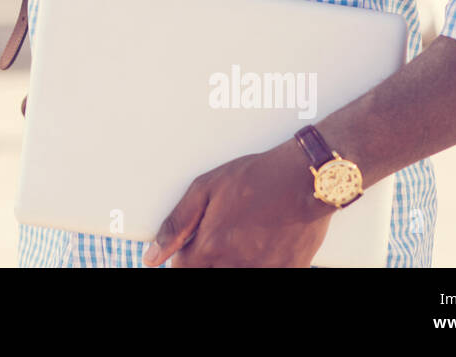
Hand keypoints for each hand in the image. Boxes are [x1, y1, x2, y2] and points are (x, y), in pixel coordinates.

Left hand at [143, 138, 335, 266]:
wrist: (304, 179)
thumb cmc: (254, 178)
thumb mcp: (205, 189)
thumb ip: (175, 225)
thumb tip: (151, 257)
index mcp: (210, 247)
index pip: (182, 269)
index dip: (184, 257)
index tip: (193, 246)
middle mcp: (234, 266)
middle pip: (207, 275)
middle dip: (207, 262)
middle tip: (220, 240)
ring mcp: (262, 271)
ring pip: (233, 276)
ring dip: (230, 263)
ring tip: (243, 241)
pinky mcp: (286, 272)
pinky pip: (263, 274)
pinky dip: (258, 263)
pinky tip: (263, 245)